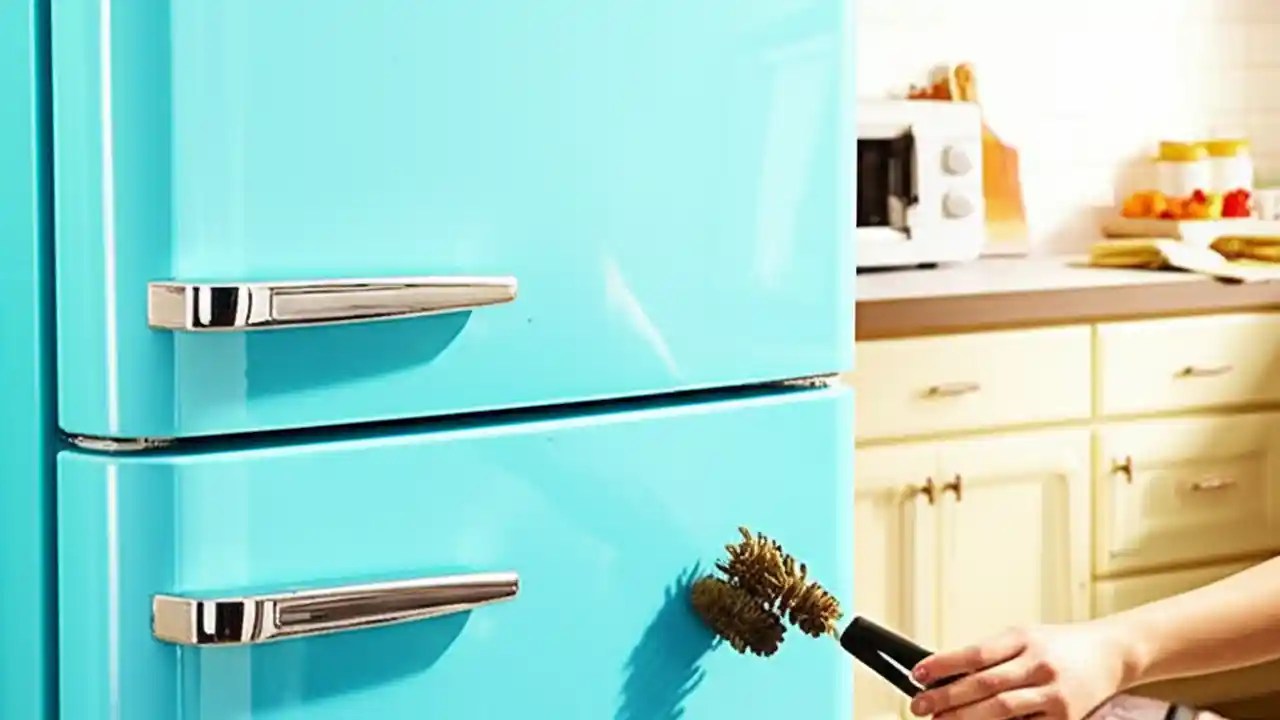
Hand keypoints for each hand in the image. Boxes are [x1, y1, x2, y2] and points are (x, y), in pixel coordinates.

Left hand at [908, 622, 1131, 719]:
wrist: (1110, 653)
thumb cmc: (1058, 645)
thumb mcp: (1023, 637)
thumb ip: (990, 654)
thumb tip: (946, 674)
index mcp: (1023, 638)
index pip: (976, 653)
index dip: (944, 664)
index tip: (918, 674)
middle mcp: (1039, 664)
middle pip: (985, 684)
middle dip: (947, 698)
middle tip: (920, 706)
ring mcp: (1054, 693)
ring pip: (1003, 710)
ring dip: (966, 718)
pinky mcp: (1066, 718)